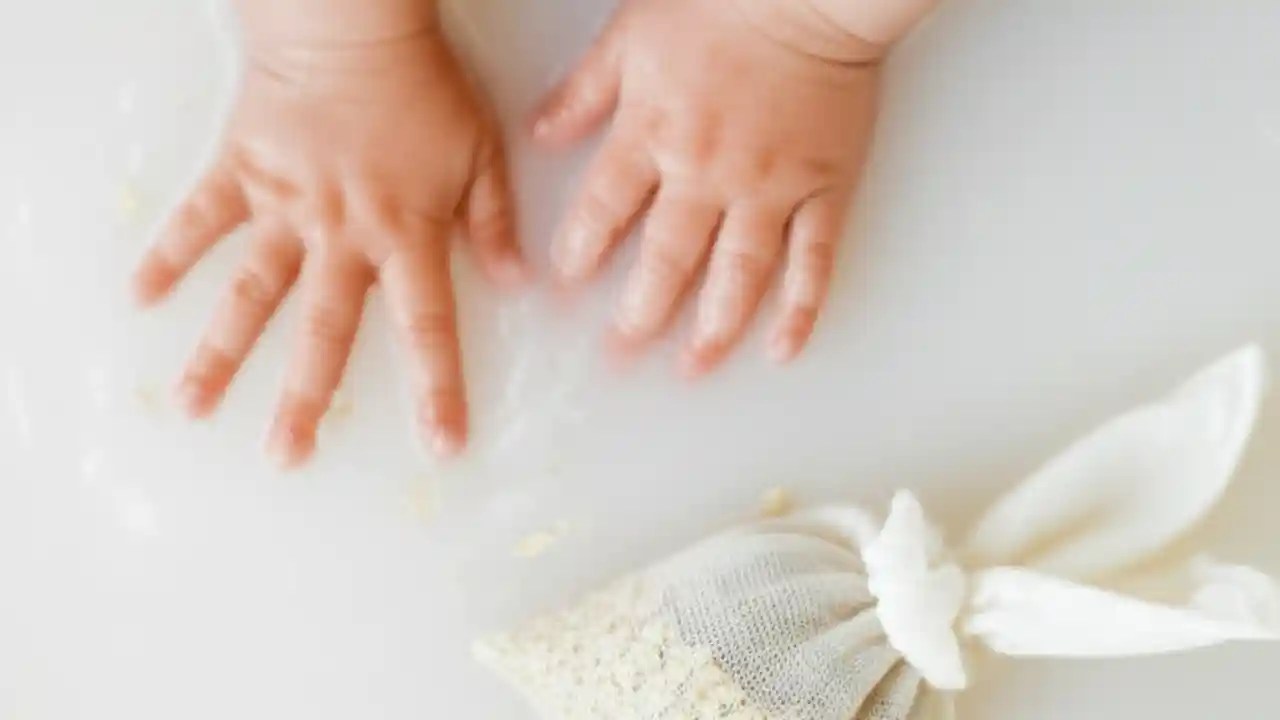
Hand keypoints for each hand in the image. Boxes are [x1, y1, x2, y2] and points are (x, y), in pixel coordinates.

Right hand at [133, 29, 523, 466]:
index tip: (440, 444)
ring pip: (250, 293)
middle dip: (305, 400)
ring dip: (221, 352)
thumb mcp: (480, 152)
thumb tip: (518, 283)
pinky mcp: (240, 173)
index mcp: (406, 234)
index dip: (436, 389)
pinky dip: (169, 254)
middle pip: (322, 332)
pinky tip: (141, 296)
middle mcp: (341, 235)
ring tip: (194, 407)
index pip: (426, 326)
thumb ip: (492, 222)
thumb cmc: (422, 85)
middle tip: (285, 456)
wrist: (352, 24)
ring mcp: (283, 208)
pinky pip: (199, 220)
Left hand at [536, 0, 882, 374]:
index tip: (568, 288)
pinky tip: (782, 347)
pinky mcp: (823, 191)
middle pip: (666, 261)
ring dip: (712, 329)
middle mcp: (707, 173)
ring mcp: (770, 189)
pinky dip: (800, 309)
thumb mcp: (631, 35)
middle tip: (620, 354)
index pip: (604, 211)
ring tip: (692, 367)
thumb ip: (585, 93)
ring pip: (737, 276)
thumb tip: (538, 136)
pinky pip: (814, 262)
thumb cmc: (724, 3)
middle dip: (638, 314)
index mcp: (655, 134)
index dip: (581, 254)